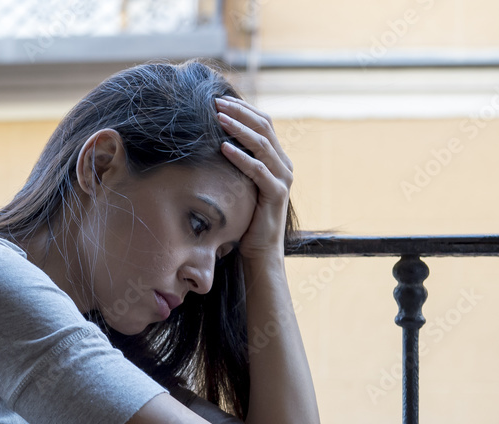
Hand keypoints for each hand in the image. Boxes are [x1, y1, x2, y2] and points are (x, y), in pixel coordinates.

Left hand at [215, 96, 293, 261]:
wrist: (260, 251)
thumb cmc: (246, 218)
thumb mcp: (241, 184)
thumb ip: (238, 163)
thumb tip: (214, 140)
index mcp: (277, 158)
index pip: (263, 123)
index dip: (243, 109)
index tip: (219, 99)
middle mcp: (284, 165)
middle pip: (264, 127)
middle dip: (239, 112)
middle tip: (216, 103)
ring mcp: (283, 179)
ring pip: (262, 144)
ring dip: (238, 129)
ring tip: (218, 118)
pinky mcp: (276, 194)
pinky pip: (258, 170)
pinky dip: (240, 157)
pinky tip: (223, 148)